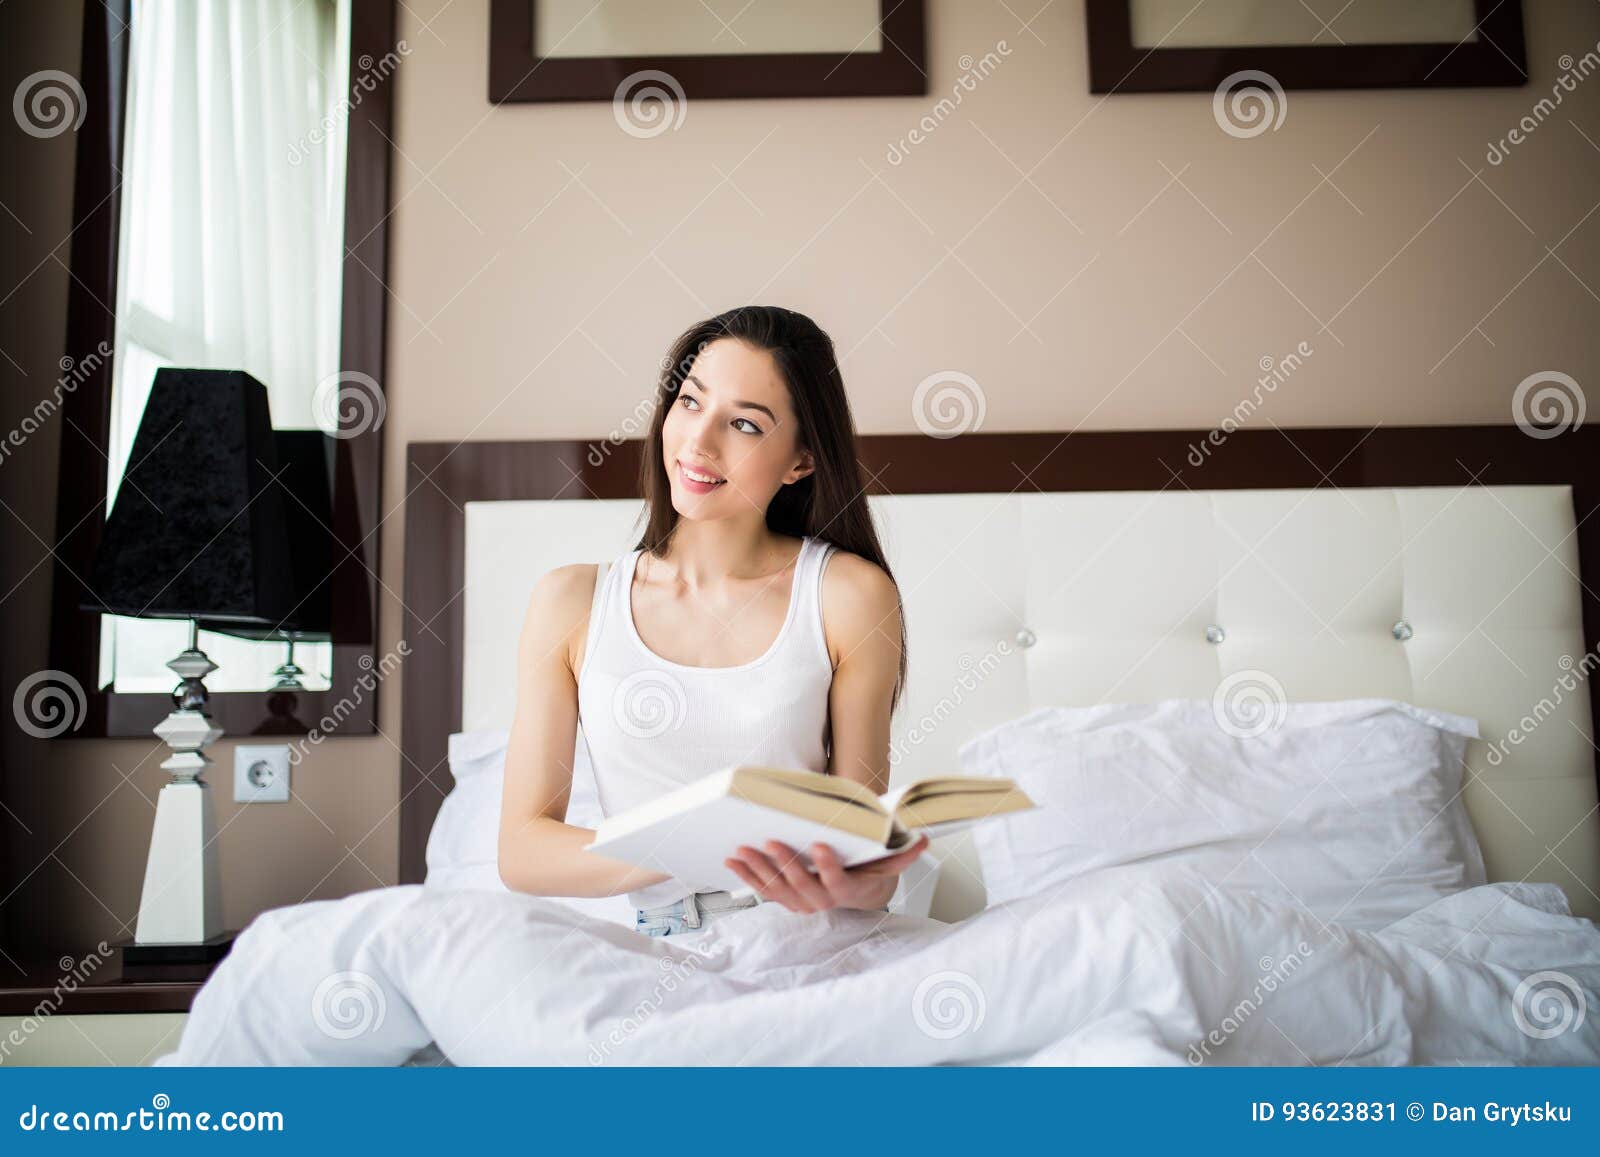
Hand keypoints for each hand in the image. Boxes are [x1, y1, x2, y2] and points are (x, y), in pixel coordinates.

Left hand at [724, 834, 929, 913]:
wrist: (855, 892)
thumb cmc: (867, 871)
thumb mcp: (887, 862)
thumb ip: (903, 853)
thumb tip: (924, 841)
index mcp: (846, 890)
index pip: (838, 880)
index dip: (828, 866)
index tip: (819, 846)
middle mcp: (822, 901)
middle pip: (801, 885)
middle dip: (784, 864)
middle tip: (771, 841)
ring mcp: (800, 902)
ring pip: (777, 889)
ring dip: (759, 870)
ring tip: (744, 850)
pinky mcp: (784, 899)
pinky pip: (762, 889)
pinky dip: (746, 876)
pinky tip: (732, 862)